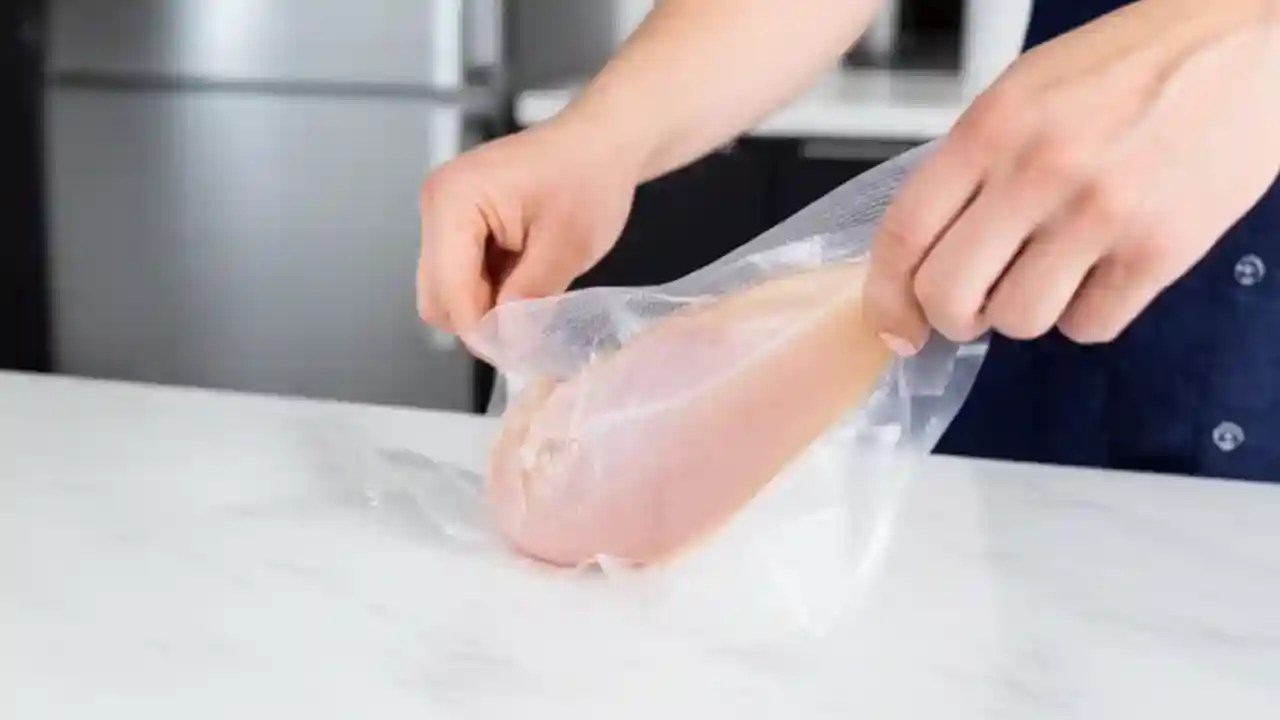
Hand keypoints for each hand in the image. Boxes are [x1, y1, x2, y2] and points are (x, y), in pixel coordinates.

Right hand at [417, 114, 636, 334]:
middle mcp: (435, 204)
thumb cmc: (590, 178)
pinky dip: (490, 288)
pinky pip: (460, 275)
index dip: (483, 330)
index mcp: (453, 201)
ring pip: (447, 291)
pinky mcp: (455, 222)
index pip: (449, 292)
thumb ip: (530, 299)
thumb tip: (508, 347)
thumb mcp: (566, 247)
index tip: (522, 349)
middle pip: (436, 297)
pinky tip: (526, 275)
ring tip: (534, 291)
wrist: (601, 141)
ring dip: (487, 305)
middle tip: (531, 324)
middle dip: (481, 319)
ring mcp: (441, 213)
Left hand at [865, 0, 1279, 352]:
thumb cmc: (1131, 66)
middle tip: (974, 303)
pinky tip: (1099, 272)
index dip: (886, 296)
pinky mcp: (1160, 250)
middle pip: (948, 295)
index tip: (893, 326)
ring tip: (1049, 271)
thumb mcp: (1023, 94)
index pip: (903, 234)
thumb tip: (923, 255)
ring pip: (1017, 321)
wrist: (1246, 44)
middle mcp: (1038, 170)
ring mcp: (1100, 214)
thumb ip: (969, 168)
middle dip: (952, 315)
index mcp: (990, 127)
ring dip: (1023, 312)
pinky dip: (1085, 314)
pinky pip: (1088, 326)